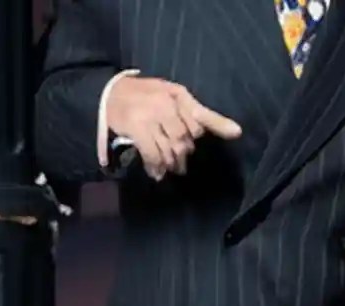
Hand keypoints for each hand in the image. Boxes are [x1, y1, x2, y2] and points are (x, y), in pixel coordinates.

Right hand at [105, 76, 242, 180]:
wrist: (107, 93)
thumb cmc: (145, 96)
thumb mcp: (173, 96)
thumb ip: (202, 115)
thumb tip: (237, 132)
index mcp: (178, 94)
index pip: (202, 118)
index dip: (204, 132)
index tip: (208, 139)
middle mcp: (166, 102)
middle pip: (185, 139)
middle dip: (182, 155)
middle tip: (179, 166)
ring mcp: (150, 114)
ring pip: (170, 148)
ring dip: (170, 164)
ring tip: (169, 169)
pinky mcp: (136, 126)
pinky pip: (152, 152)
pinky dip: (155, 166)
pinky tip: (156, 173)